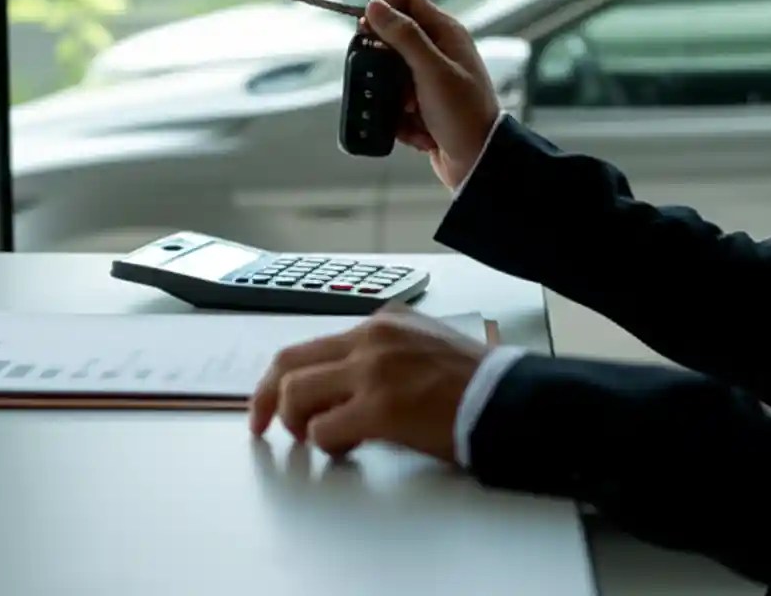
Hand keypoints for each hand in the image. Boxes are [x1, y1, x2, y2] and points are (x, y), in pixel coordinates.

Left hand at [248, 305, 489, 462]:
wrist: (509, 401)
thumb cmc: (474, 386)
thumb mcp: (421, 351)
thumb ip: (378, 360)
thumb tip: (340, 392)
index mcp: (382, 323)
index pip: (313, 345)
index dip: (284, 377)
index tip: (273, 399)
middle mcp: (371, 338)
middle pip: (288, 362)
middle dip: (264, 397)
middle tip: (261, 426)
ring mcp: (373, 370)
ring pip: (296, 393)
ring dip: (297, 423)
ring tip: (319, 439)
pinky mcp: (380, 406)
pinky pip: (324, 429)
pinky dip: (327, 444)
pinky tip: (351, 447)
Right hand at [363, 0, 500, 189]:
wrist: (478, 162)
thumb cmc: (462, 113)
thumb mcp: (430, 70)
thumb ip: (403, 36)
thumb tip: (374, 6)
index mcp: (445, 33)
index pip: (405, 0)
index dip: (382, 11)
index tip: (366, 33)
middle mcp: (438, 52)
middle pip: (392, 41)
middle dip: (384, 66)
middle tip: (394, 85)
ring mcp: (430, 80)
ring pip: (389, 77)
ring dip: (392, 98)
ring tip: (412, 112)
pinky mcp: (423, 106)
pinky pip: (394, 105)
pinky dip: (400, 120)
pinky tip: (420, 131)